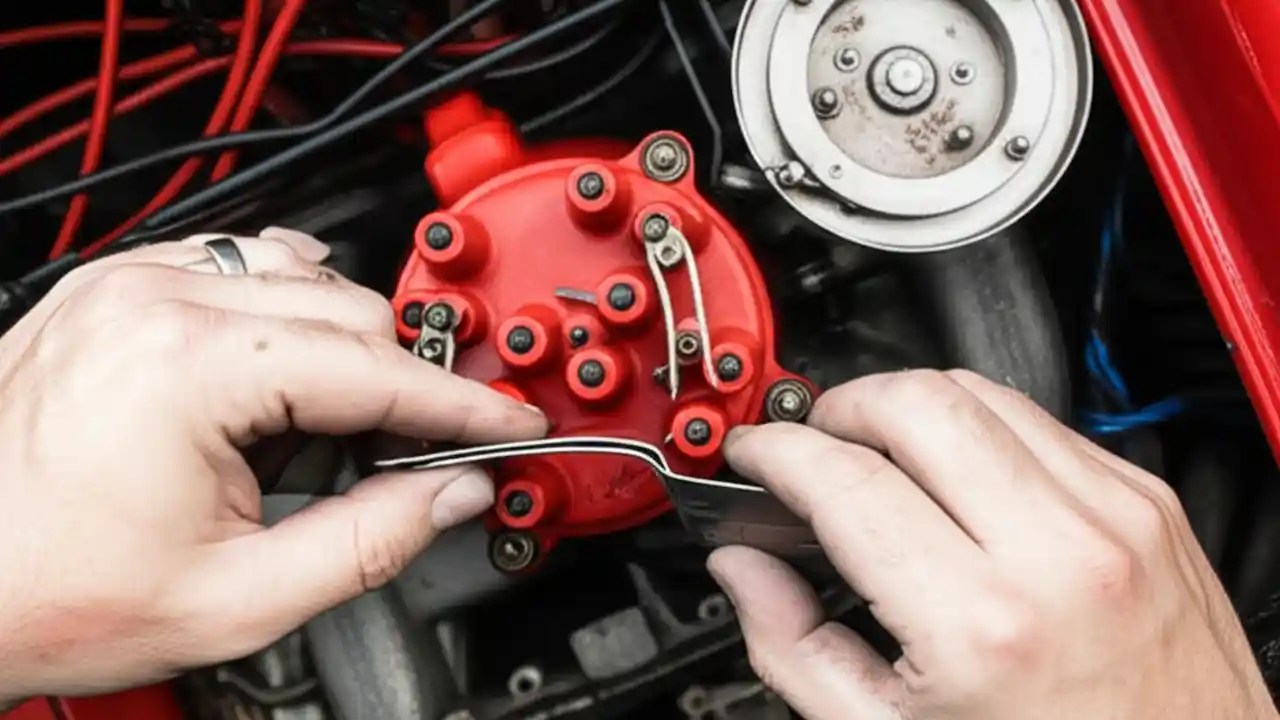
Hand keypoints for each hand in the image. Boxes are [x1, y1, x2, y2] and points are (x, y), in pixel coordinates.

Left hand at [0, 231, 545, 705]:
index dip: (459, 404)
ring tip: (331, 430)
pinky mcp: (113, 291)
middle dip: (400, 382)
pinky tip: (283, 369)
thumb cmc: (47, 592)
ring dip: (342, 344)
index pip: (374, 369)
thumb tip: (451, 493)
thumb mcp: (237, 599)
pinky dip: (282, 309)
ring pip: (299, 274)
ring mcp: (127, 286)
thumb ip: (370, 541)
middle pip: (348, 310)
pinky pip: (235, 265)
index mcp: (187, 366)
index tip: (509, 420)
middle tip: (421, 451)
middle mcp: (155, 301)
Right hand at [709, 370, 1275, 718]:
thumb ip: (795, 648)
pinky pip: (1040, 420)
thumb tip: (744, 571)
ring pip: (980, 391)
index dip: (776, 452)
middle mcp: (1059, 553)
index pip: (846, 480)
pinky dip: (978, 428)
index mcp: (981, 624)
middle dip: (840, 406)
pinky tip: (955, 473)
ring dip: (907, 405)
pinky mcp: (1148, 503)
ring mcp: (1115, 517)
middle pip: (916, 402)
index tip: (754, 453)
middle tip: (810, 443)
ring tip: (877, 451)